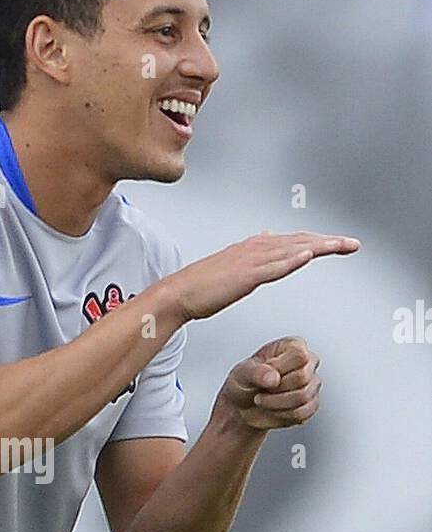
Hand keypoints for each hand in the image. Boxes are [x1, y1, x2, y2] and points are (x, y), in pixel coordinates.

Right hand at [168, 231, 359, 321]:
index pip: (293, 241)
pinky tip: (308, 255)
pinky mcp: (244, 275)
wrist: (178, 293)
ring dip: (319, 246)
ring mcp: (250, 261)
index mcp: (254, 248)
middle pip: (299, 241)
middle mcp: (255, 249)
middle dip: (328, 241)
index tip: (339, 244)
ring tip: (342, 245)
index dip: (318, 241)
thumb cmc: (201, 286)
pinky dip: (292, 260)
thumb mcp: (232, 266)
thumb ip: (253, 254)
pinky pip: (273, 266)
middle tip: (352, 243)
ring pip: (292, 249)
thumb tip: (269, 237)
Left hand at [214, 337, 321, 431]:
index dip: (279, 369)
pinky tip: (272, 409)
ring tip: (263, 399)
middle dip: (275, 389)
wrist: (243, 406)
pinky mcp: (310, 405)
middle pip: (302, 378)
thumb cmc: (245, 383)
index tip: (263, 374)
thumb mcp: (242, 373)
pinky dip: (281, 415)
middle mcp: (306, 363)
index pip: (299, 356)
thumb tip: (273, 377)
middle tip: (261, 389)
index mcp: (292, 346)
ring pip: (303, 397)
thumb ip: (256, 372)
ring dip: (275, 403)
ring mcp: (311, 384)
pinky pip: (302, 413)